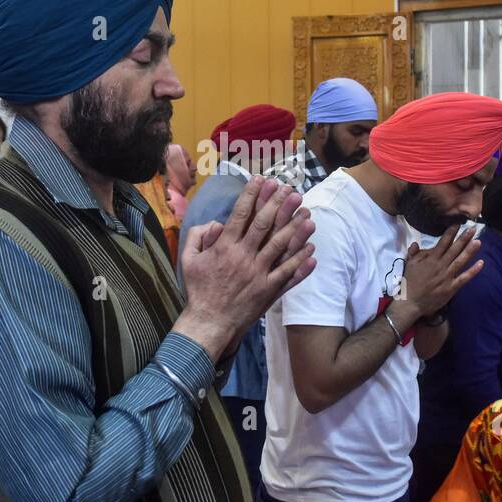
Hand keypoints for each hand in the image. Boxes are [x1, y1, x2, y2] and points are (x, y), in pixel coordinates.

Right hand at [175, 177, 316, 360]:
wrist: (209, 322)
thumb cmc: (198, 290)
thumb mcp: (189, 260)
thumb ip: (198, 236)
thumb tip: (215, 223)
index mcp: (224, 247)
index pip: (240, 214)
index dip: (252, 195)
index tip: (262, 180)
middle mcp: (243, 257)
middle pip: (264, 225)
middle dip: (278, 205)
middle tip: (290, 190)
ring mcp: (258, 274)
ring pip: (280, 246)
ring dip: (295, 229)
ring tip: (307, 213)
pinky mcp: (268, 290)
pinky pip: (287, 273)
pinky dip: (300, 261)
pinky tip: (312, 249)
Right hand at [399, 225, 483, 316]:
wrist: (411, 301)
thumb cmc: (410, 282)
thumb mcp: (409, 265)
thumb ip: (413, 253)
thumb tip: (416, 243)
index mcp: (431, 259)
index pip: (443, 243)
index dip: (451, 232)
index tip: (458, 223)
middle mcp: (440, 265)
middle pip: (454, 249)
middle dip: (464, 238)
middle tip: (473, 229)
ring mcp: (447, 276)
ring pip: (460, 261)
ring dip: (470, 251)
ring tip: (478, 241)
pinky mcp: (451, 287)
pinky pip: (464, 278)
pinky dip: (473, 271)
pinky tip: (481, 263)